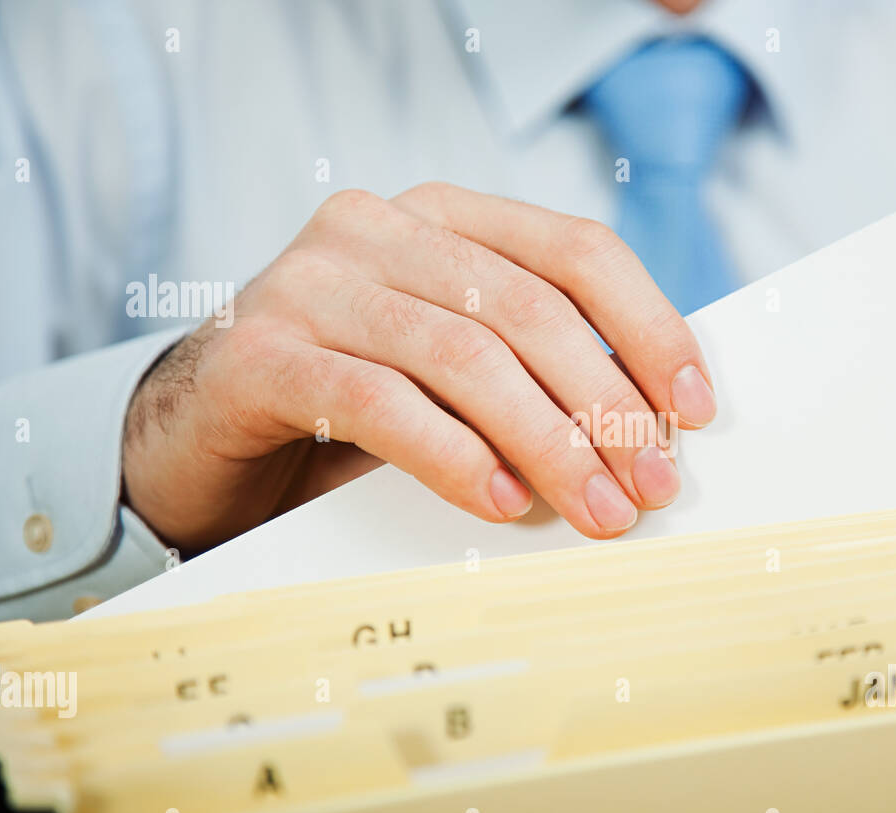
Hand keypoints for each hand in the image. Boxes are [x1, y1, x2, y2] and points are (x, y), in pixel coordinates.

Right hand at [121, 184, 716, 554]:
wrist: (202, 436)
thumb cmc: (349, 405)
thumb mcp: (451, 370)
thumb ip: (531, 370)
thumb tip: (648, 429)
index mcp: (441, 218)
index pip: (575, 252)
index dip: (650, 328)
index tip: (694, 409)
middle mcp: (376, 231)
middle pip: (528, 309)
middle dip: (607, 406)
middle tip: (650, 484)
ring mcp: (311, 284)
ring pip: (465, 357)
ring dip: (549, 444)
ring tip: (596, 510)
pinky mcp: (260, 354)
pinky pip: (382, 404)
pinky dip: (454, 456)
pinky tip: (502, 503)